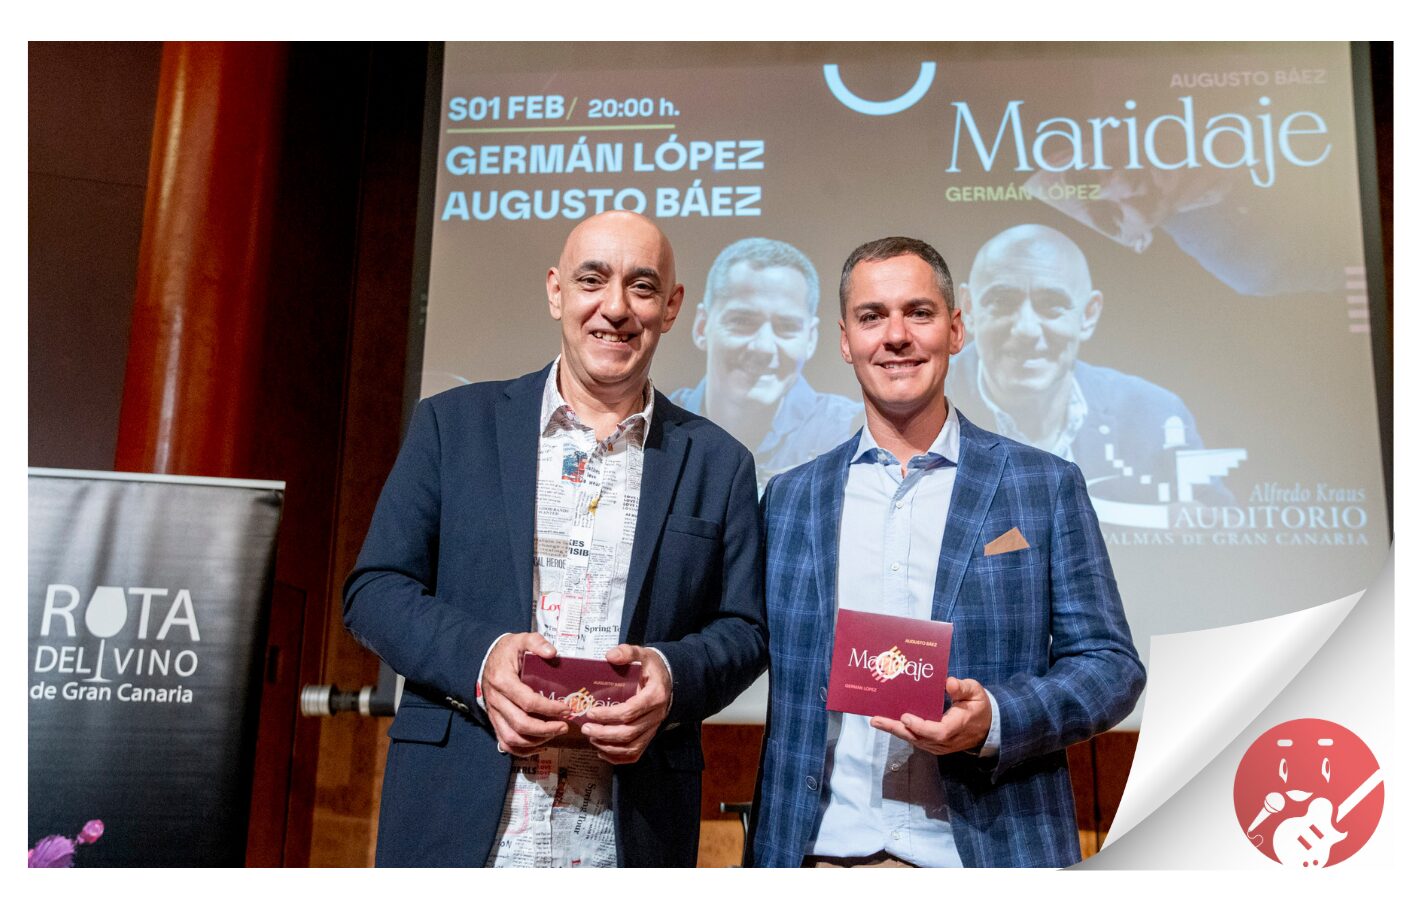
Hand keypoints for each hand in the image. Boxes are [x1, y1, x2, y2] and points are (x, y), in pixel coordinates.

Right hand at [480, 632, 570, 756]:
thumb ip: (537, 643)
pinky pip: (505, 743)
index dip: (549, 708)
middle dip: (546, 729)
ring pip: (512, 738)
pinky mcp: (495, 721)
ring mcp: (494, 713)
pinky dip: (523, 749)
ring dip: (536, 740)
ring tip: (555, 733)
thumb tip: (552, 653)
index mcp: (503, 680)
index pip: (527, 701)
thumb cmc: (508, 651)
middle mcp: (496, 700)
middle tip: (564, 726)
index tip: (566, 709)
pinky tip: (540, 744)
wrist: (487, 659)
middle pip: (520, 724)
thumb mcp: (522, 640)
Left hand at [580, 644, 671, 764]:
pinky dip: (617, 757)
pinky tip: (601, 751)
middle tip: (585, 728)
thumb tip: (610, 656)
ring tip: (591, 738)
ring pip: (631, 747)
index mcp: (655, 696)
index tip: (591, 711)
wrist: (669, 680)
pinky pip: (635, 754)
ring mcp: (653, 728)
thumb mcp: (643, 654)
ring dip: (609, 746)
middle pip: (629, 733)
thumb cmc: (652, 668)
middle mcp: (656, 716)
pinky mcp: (649, 736)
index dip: (608, 715)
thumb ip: (628, 652)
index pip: (630, 711)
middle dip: (604, 733)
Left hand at [870, 676, 991, 755]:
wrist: (987, 727)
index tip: (905, 716)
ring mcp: (939, 746)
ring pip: (914, 740)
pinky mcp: (934, 745)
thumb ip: (962, 688)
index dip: (920, 726)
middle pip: (919, 738)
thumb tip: (948, 682)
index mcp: (956, 726)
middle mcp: (946, 740)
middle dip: (896, 729)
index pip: (937, 731)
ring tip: (876, 721)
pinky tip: (888, 724)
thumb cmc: (979, 705)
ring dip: (895, 731)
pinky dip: (902, 732)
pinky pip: (916, 740)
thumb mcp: (975, 692)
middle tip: (876, 720)